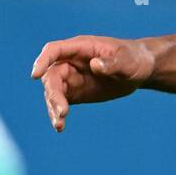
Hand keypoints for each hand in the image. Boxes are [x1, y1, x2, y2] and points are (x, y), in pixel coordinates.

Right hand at [30, 35, 155, 131]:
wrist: (140, 70)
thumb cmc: (135, 59)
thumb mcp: (128, 61)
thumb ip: (112, 63)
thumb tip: (94, 65)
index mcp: (81, 47)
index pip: (54, 50)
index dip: (42, 61)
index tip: (35, 75)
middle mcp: (71, 62)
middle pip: (51, 75)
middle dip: (53, 93)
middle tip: (62, 112)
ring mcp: (71, 78)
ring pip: (53, 92)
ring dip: (53, 107)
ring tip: (59, 124)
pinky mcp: (75, 93)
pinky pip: (61, 103)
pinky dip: (58, 115)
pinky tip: (60, 127)